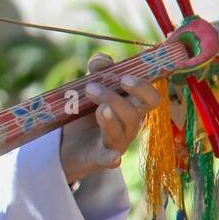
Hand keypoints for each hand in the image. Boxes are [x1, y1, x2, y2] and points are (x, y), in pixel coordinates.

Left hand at [59, 52, 161, 183]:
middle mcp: (128, 126)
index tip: (124, 77)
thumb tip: (101, 60)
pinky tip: (114, 158)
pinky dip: (111, 158)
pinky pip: (108, 159)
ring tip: (91, 105)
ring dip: (107, 116)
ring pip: (120, 132)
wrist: (68, 145)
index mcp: (131, 107)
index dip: (142, 88)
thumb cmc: (88, 113)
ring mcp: (115, 143)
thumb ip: (98, 71)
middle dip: (117, 99)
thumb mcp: (92, 88)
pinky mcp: (98, 158)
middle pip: (135, 114)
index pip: (150, 98)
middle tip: (93, 87)